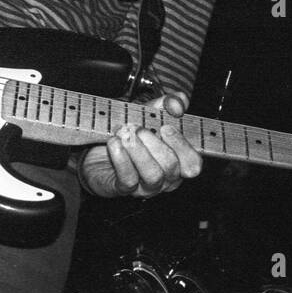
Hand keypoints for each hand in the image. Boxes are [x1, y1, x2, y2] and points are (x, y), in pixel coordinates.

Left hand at [78, 93, 201, 197]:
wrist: (99, 148)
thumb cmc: (131, 133)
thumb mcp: (150, 113)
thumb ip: (167, 105)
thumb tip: (179, 102)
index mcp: (178, 162)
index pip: (193, 164)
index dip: (182, 146)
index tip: (165, 127)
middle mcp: (166, 179)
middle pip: (171, 166)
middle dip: (154, 143)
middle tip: (138, 128)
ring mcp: (146, 187)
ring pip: (152, 175)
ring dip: (138, 151)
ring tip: (125, 133)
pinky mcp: (124, 189)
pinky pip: (128, 179)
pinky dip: (121, 159)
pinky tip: (114, 143)